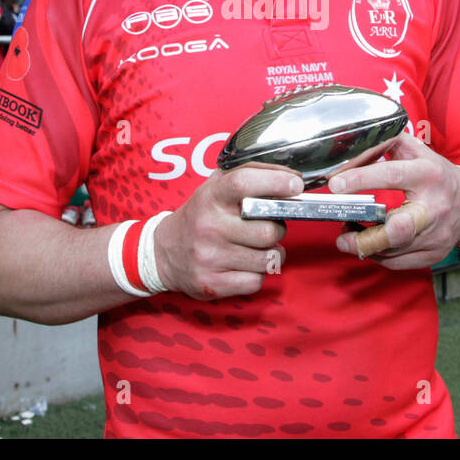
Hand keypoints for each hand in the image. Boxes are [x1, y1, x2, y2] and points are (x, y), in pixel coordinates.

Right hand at [153, 166, 294, 299]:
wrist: (164, 252)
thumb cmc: (200, 215)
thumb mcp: (216, 186)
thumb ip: (249, 175)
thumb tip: (290, 178)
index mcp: (210, 197)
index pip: (243, 183)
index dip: (275, 182)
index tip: (295, 185)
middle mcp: (208, 226)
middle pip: (267, 230)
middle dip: (277, 229)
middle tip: (268, 225)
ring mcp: (209, 257)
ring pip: (267, 258)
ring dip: (271, 253)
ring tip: (257, 246)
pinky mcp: (211, 284)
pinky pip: (255, 281)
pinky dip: (257, 274)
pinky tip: (244, 264)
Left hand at [326, 132, 459, 269]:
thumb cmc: (435, 174)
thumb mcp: (416, 151)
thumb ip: (386, 144)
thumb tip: (351, 147)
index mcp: (427, 174)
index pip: (392, 175)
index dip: (361, 180)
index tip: (335, 185)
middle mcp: (433, 207)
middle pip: (399, 229)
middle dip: (365, 237)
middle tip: (341, 231)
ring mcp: (435, 235)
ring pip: (392, 251)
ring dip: (363, 245)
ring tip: (348, 235)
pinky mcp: (433, 254)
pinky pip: (397, 262)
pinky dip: (376, 255)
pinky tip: (368, 243)